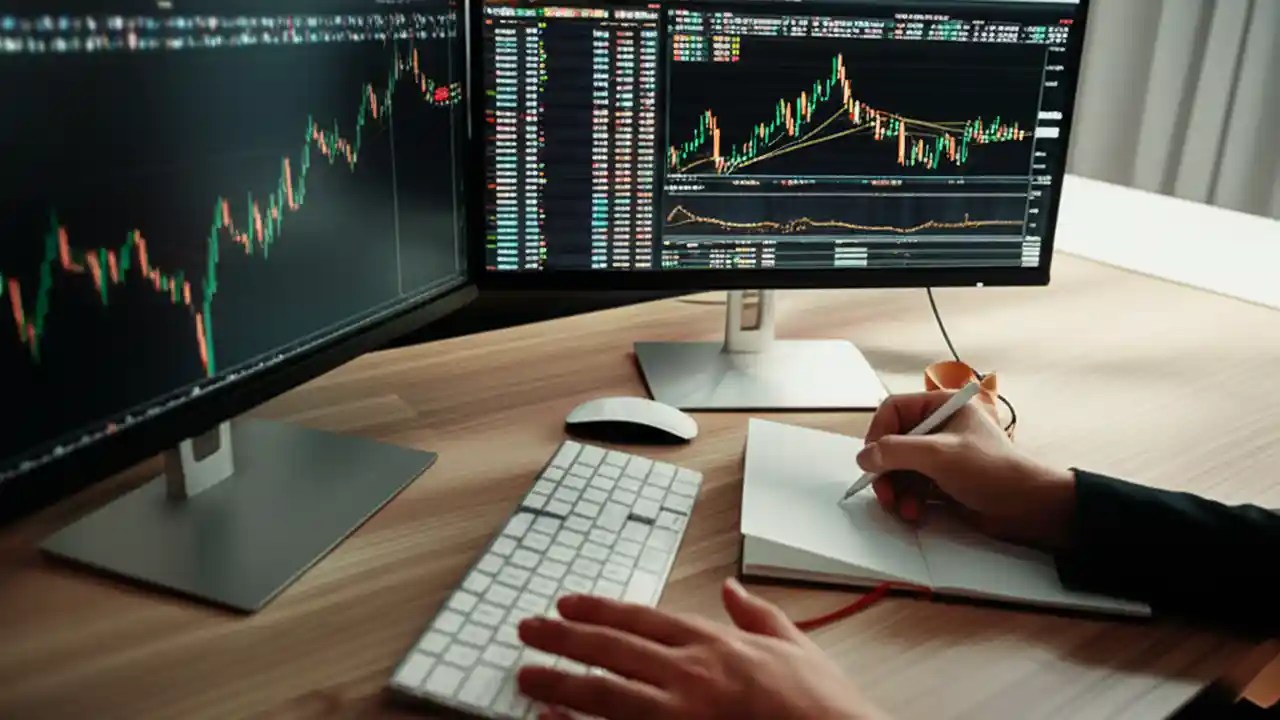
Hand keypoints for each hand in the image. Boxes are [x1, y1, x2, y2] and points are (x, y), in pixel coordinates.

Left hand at [515, 578, 886, 719]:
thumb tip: (734, 590)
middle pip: (612, 649)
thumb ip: (758, 616)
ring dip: (560, 681)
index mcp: (715, 644)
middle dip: (564, 637)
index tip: (568, 604)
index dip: (601, 610)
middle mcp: (690, 673)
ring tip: (526, 674)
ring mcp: (680, 714)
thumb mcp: (795, 645)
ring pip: (605, 693)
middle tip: (526, 629)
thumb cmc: (821, 706)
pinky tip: (552, 718)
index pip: (644, 618)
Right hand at [857, 391, 1076, 549]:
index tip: (872, 460)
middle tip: (884, 493)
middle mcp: (939, 427)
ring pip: (899, 468)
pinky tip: (914, 513)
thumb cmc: (992, 470)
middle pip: (892, 443)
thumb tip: (863, 458)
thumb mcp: (939, 455)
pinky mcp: (943, 480)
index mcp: (942, 405)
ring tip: (903, 508)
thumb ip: (896, 451)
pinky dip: (908, 500)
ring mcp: (941, 455)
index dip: (878, 434)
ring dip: (896, 490)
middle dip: (886, 470)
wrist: (1029, 508)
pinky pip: (912, 486)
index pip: (894, 410)